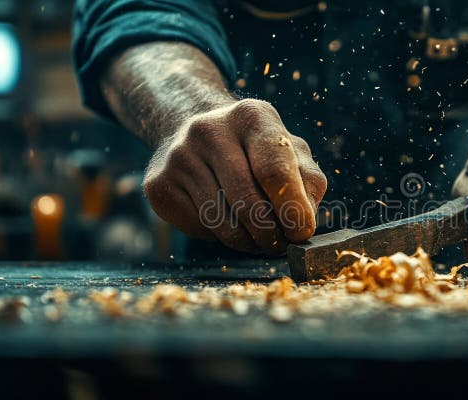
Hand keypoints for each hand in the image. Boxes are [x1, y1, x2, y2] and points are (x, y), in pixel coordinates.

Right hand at [143, 99, 326, 254]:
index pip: (275, 169)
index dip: (292, 208)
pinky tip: (225, 219)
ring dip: (248, 241)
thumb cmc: (257, 149)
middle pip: (249, 202)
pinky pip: (199, 227)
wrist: (195, 130)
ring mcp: (179, 155)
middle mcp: (209, 129)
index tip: (301, 233)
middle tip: (280, 245)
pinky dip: (219, 236)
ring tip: (258, 238)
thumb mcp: (290, 150)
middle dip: (271, 234)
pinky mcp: (159, 183)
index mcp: (252, 116)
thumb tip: (304, 222)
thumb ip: (308, 181)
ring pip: (223, 222)